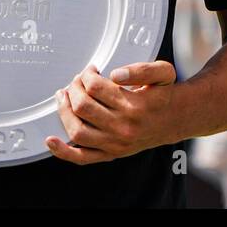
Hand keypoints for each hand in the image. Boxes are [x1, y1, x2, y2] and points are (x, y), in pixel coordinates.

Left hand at [47, 61, 178, 164]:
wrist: (174, 119)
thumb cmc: (164, 94)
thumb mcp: (163, 72)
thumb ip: (141, 69)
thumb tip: (116, 75)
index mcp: (133, 105)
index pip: (95, 87)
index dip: (87, 75)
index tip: (89, 71)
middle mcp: (122, 127)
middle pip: (82, 106)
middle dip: (74, 88)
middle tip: (77, 81)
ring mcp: (114, 143)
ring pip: (77, 130)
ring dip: (64, 111)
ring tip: (64, 97)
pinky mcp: (110, 154)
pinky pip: (81, 157)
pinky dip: (63, 151)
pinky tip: (51, 141)